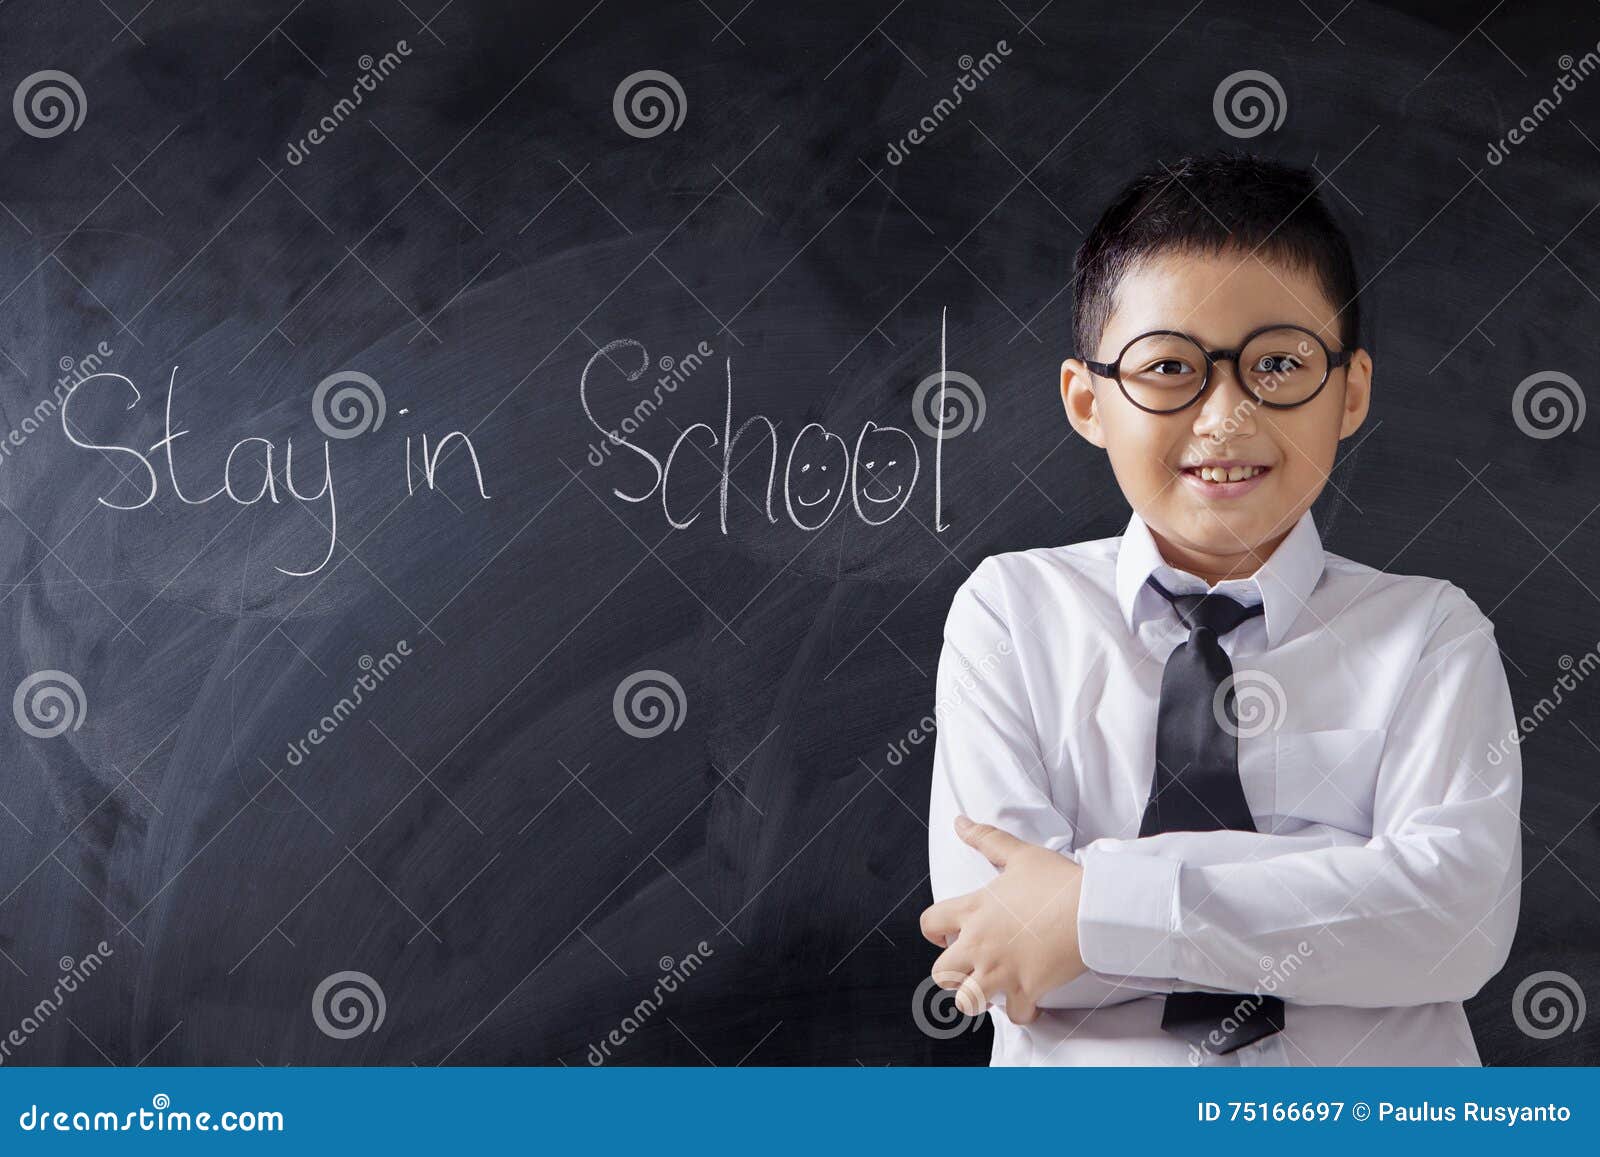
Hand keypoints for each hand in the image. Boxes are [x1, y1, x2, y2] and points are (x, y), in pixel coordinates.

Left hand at [919, 815, 1086, 1024]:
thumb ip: (986, 839)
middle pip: (940, 974)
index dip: (932, 932)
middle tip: (969, 970)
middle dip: (951, 976)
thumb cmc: (1057, 881)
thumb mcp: (1019, 854)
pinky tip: (1028, 1001)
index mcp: (973, 911)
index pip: (929, 924)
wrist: (1091, 909)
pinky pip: (1014, 1015)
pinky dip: (1021, 1012)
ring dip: (977, 999)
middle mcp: (979, 944)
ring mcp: (1001, 970)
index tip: (943, 937)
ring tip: (992, 991)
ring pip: (967, 1002)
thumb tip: (959, 822)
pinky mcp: (1027, 988)